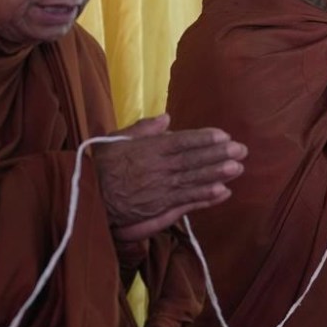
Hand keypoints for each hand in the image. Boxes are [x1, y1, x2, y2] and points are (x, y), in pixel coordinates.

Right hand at [93, 114, 246, 241]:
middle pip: (192, 161)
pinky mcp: (159, 208)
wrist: (85, 197)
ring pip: (193, 181)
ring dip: (217, 175)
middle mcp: (157, 169)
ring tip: (238, 168)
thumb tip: (167, 118)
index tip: (224, 136)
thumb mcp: (116, 139)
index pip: (181, 142)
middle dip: (218, 156)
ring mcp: (159, 190)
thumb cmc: (100, 165)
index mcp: (148, 150)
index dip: (204, 139)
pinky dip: (204, 198)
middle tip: (241, 150)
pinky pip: (185, 202)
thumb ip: (143, 129)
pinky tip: (223, 192)